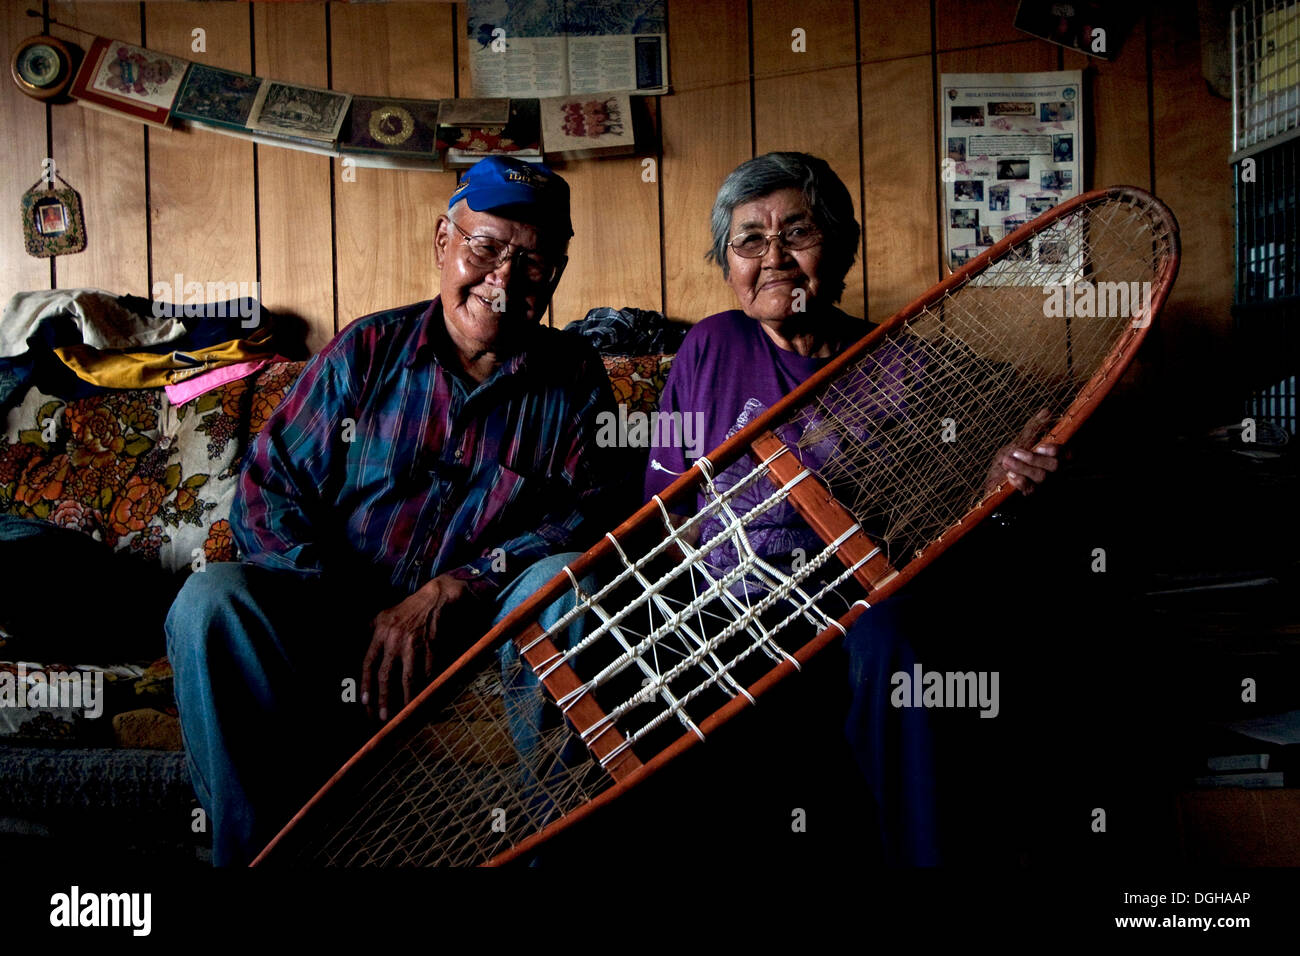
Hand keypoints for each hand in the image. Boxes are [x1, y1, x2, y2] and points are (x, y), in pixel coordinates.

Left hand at [360, 574, 473, 721]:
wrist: (434, 598)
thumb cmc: (406, 610)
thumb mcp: (381, 616)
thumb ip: (369, 634)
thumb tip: (354, 652)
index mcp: (380, 632)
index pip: (369, 662)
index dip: (366, 684)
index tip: (364, 702)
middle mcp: (395, 639)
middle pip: (386, 674)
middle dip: (383, 698)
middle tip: (382, 717)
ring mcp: (415, 644)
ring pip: (408, 677)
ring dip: (405, 698)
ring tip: (402, 714)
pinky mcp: (432, 647)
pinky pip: (427, 672)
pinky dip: (424, 687)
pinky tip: (421, 699)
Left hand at [983, 408, 1061, 495]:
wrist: (991, 481)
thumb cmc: (1009, 459)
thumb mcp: (1020, 441)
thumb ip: (1034, 429)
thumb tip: (1047, 411)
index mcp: (1051, 458)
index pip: (1068, 454)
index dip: (1059, 450)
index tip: (1041, 446)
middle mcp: (1052, 473)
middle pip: (1055, 465)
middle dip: (1034, 458)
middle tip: (1014, 452)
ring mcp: (1042, 486)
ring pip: (1042, 477)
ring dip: (1023, 467)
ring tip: (1006, 461)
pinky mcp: (1030, 496)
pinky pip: (1030, 490)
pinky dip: (1019, 481)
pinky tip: (1009, 475)